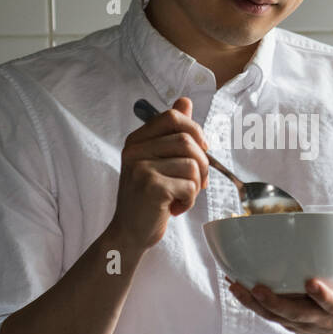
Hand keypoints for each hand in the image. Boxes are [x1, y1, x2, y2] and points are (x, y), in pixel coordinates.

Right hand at [111, 97, 208, 258]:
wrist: (129, 232)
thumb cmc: (147, 197)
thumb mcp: (156, 161)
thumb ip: (170, 132)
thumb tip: (185, 101)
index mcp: (136, 141)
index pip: (172, 117)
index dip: (195, 130)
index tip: (200, 149)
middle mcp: (135, 151)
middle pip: (187, 141)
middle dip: (202, 163)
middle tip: (197, 181)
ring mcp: (142, 168)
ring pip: (192, 165)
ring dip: (196, 185)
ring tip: (182, 196)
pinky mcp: (152, 188)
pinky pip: (190, 186)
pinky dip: (190, 200)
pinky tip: (175, 208)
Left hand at [226, 206, 332, 333]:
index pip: (331, 303)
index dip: (321, 295)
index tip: (311, 283)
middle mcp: (319, 320)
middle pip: (295, 315)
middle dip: (275, 303)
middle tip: (257, 287)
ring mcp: (302, 326)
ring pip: (276, 318)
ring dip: (254, 304)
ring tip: (235, 285)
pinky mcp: (290, 326)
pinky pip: (268, 316)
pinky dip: (251, 304)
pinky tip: (235, 287)